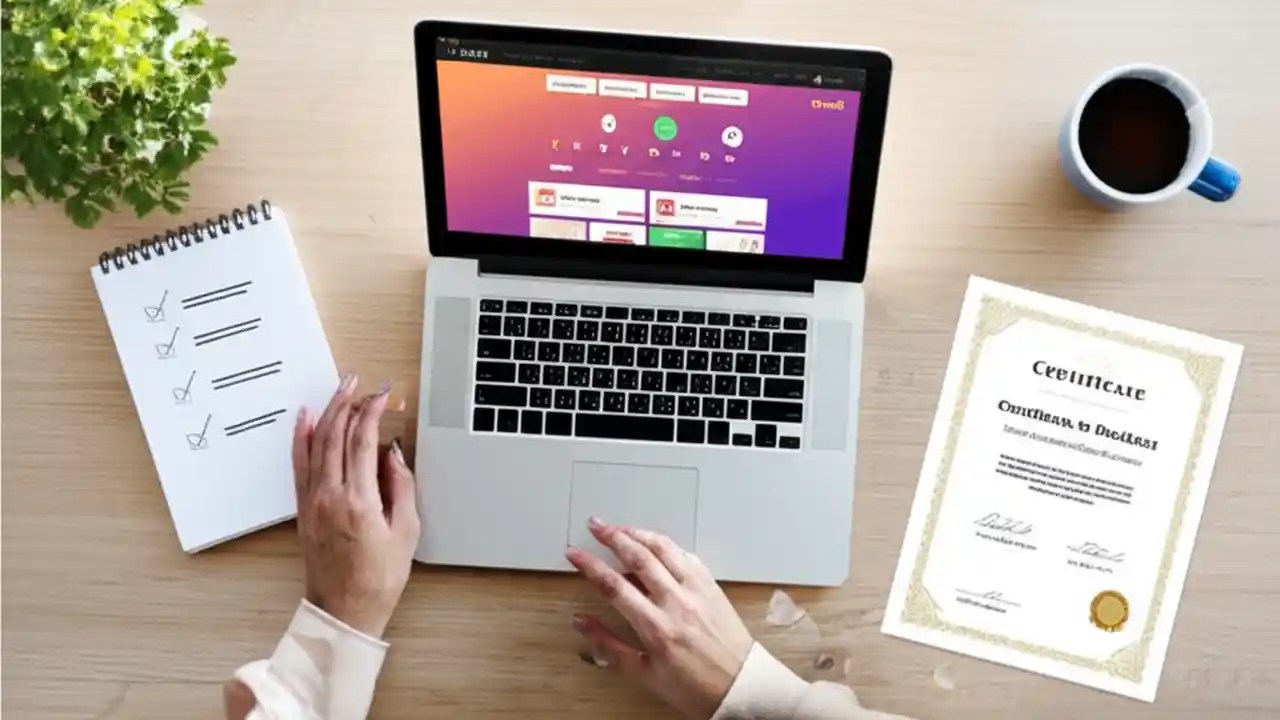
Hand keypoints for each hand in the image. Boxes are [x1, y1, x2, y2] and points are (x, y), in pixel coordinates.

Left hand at [292, 376, 420, 636]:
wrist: (344, 609)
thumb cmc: (379, 577)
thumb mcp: (406, 531)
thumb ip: (401, 486)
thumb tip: (394, 452)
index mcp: (360, 501)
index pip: (363, 440)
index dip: (373, 411)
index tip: (383, 395)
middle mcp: (331, 496)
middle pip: (336, 435)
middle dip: (350, 403)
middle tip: (363, 384)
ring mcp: (313, 501)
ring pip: (316, 443)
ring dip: (328, 412)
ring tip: (340, 389)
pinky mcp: (304, 508)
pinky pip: (300, 463)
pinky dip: (302, 436)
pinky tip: (307, 418)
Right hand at [567, 519, 753, 719]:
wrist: (740, 687)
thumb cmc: (695, 688)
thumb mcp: (644, 674)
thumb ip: (609, 646)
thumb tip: (581, 623)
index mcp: (656, 628)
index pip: (614, 586)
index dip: (590, 565)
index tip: (575, 553)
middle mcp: (676, 603)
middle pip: (639, 557)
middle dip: (612, 536)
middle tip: (595, 525)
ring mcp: (697, 591)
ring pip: (664, 548)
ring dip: (639, 533)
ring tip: (622, 527)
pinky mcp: (712, 586)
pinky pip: (687, 556)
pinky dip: (668, 545)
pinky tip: (657, 544)